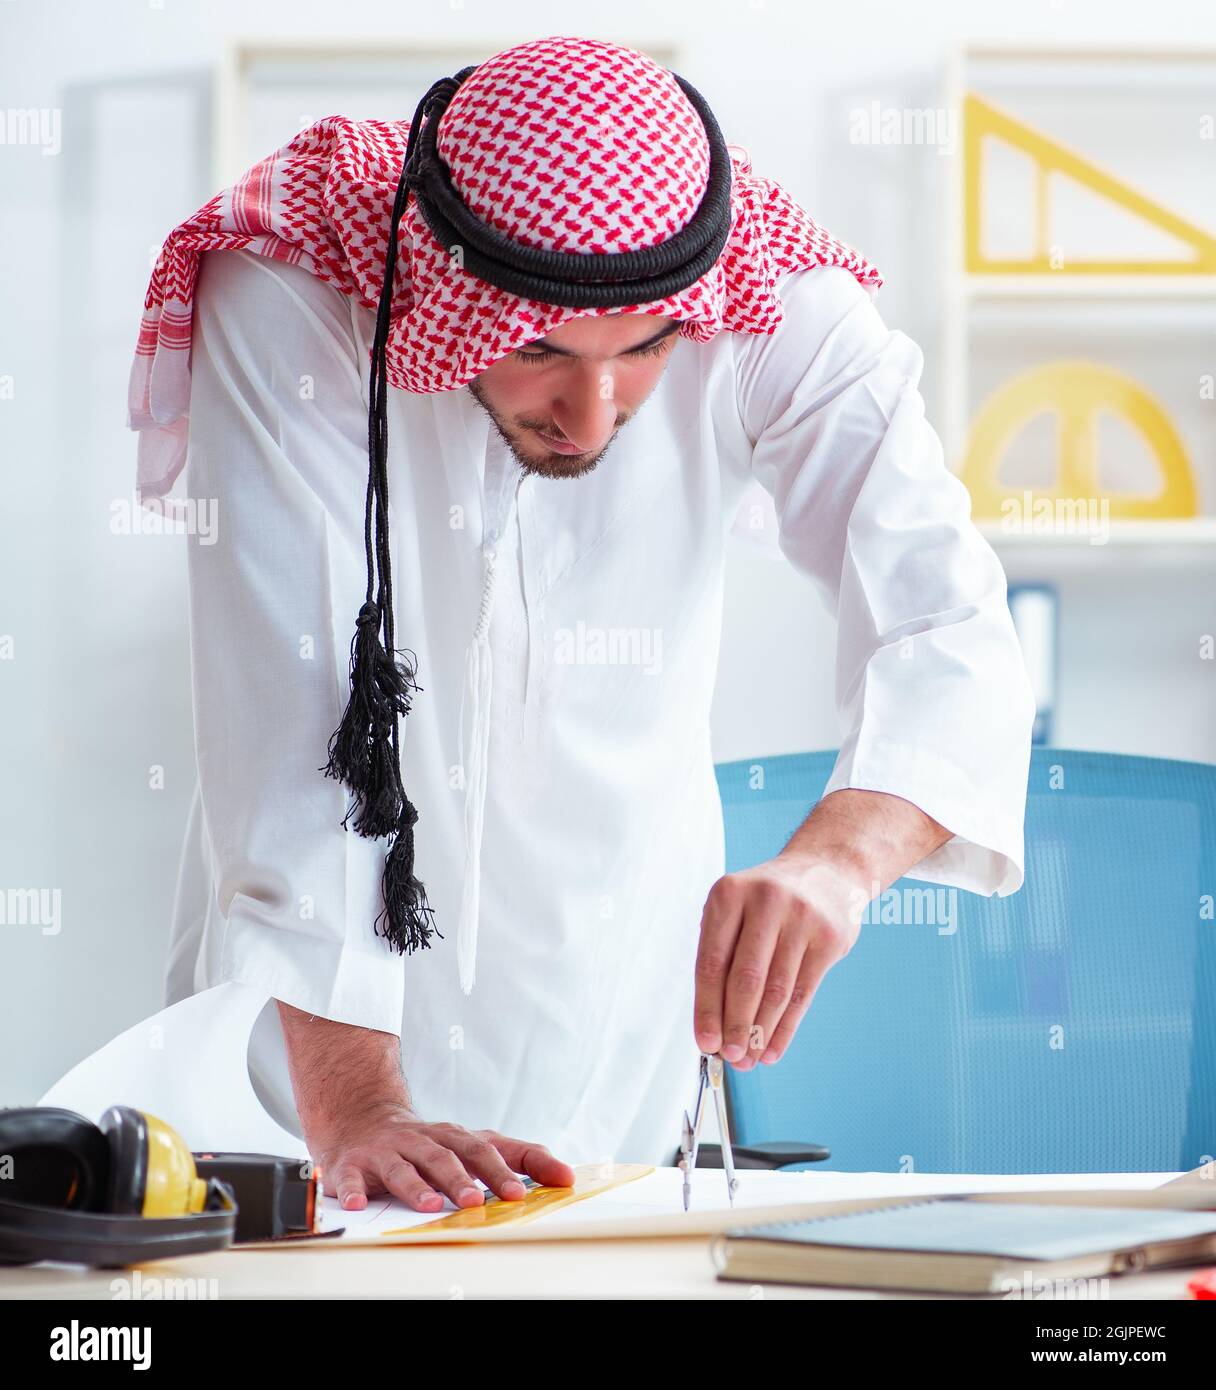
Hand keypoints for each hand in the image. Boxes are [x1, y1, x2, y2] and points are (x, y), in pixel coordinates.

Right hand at [311, 1100, 576, 1212]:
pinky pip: (352, 1176)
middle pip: (445, 1156)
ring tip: (433, 1205)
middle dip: (462, 1178)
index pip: (484, 1149)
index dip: (502, 1170)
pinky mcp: (353, 1164)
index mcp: (453, 1137)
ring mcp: (387, 1151)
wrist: (363, 1120)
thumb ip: (520, 1158)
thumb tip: (566, 1176)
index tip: (522, 1193)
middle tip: (478, 1201)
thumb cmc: (428, 1143)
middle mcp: (422, 1140)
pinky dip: (353, 1188)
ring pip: (404, 1167)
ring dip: (418, 1187)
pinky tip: (359, 1203)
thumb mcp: (472, 1144)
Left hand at [693, 855, 861, 1070]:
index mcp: (729, 894)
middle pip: (745, 978)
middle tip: (729, 1057)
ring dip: (760, 1032)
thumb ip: (720, 956)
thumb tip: (712, 1024)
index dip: (707, 1007)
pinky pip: (804, 993)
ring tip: (749, 1058)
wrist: (826, 868)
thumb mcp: (735, 908)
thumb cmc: (768, 900)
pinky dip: (786, 1027)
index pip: (712, 962)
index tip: (705, 1041)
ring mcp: (801, 918)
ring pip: (777, 991)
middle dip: (734, 1024)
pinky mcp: (829, 938)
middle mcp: (765, 901)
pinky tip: (773, 1047)